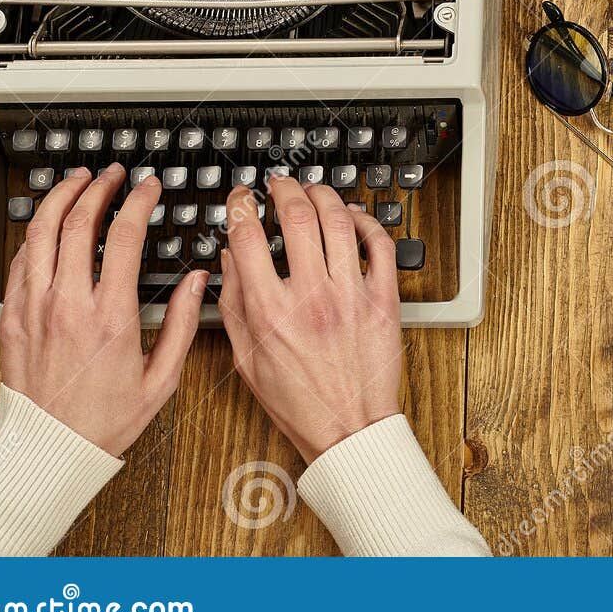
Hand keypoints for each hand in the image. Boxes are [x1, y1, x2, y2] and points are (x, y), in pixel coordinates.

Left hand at [0, 163, 204, 455]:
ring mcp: (35, 308)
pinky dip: (35, 233)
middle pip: (76, 222)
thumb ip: (182, 323)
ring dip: (59, 198)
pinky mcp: (14, 318)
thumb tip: (198, 281)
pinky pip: (20, 262)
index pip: (123, 236)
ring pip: (40, 233)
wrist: (49, 449)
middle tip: (112, 175)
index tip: (147, 187)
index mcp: (110, 316)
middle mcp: (68, 305)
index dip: (137, 201)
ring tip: (76, 182)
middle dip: (97, 188)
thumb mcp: (162, 378)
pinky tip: (48, 225)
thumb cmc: (105, 420)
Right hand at [217, 176, 401, 461]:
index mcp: (270, 312)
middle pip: (297, 218)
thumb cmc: (298, 400)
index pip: (246, 238)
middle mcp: (311, 298)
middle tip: (280, 185)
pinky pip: (379, 246)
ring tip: (314, 191)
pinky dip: (366, 222)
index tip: (243, 198)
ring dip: (324, 197)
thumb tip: (228, 257)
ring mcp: (351, 296)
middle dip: (285, 190)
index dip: (241, 207)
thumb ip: (234, 303)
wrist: (348, 427)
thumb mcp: (247, 357)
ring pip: (339, 222)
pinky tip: (353, 217)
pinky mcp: (384, 300)